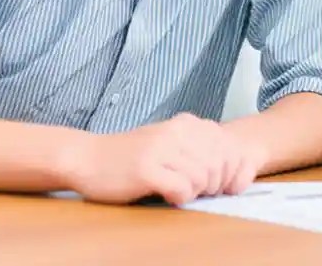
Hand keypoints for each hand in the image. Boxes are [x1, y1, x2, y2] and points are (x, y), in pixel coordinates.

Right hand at [56, 113, 265, 204]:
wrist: (87, 158)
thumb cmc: (130, 156)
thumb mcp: (168, 142)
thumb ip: (198, 148)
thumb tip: (234, 169)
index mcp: (186, 124)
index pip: (228, 147)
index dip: (230, 171)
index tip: (218, 184)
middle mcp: (176, 132)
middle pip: (220, 164)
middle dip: (215, 184)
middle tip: (197, 192)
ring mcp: (161, 149)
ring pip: (204, 177)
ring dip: (196, 192)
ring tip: (180, 192)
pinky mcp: (147, 170)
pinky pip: (182, 189)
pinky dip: (181, 198)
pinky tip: (168, 196)